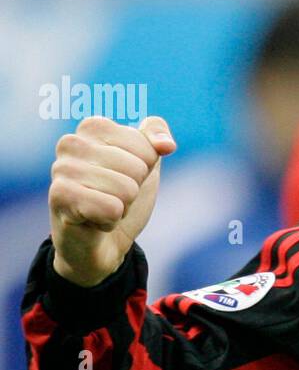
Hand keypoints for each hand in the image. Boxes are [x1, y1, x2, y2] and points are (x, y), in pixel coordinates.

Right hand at [49, 116, 175, 286]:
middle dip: (132, 191)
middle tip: (111, 197)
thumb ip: (157, 136)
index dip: (144, 171)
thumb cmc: (121, 197)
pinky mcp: (59, 196)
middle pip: (137, 169)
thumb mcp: (147, 163)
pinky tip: (93, 220)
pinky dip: (111, 221)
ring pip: (126, 189)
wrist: (102, 242)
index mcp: (93, 127)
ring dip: (122, 207)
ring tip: (101, 207)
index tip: (122, 178)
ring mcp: (62, 168)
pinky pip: (111, 208)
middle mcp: (71, 142)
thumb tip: (167, 145)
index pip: (148, 149)